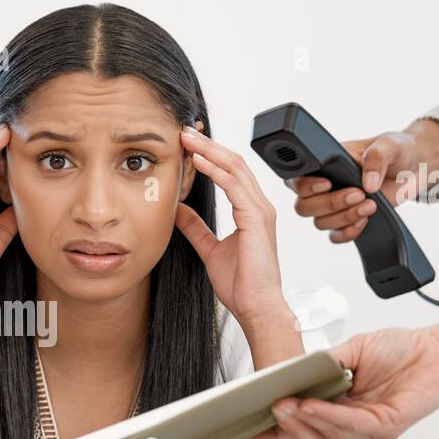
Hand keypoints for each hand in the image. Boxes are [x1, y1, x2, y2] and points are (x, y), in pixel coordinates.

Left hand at [177, 127, 299, 366]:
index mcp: (251, 211)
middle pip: (234, 162)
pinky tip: (196, 160)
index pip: (231, 172)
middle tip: (184, 131)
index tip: (187, 145)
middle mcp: (259, 206)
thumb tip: (177, 210)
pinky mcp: (256, 218)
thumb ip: (196, 228)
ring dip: (208, 150)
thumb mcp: (209, 249)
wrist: (256, 306)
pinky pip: (234, 185)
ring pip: (234, 167)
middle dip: (208, 145)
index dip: (210, 155)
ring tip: (186, 138)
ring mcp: (260, 210)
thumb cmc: (241, 284)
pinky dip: (214, 170)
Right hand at [246, 276, 438, 438]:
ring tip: (285, 406)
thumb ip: (321, 365)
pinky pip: (350, 425)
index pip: (303, 427)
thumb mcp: (349, 352)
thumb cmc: (402, 350)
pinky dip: (327, 415)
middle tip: (268, 409)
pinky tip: (313, 404)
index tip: (248, 432)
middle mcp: (354, 426)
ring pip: (325, 437)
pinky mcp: (386, 426)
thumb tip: (292, 372)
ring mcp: (370, 431)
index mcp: (341, 410)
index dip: (274, 433)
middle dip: (284, 428)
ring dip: (302, 421)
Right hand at [289, 119, 438, 243]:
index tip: (327, 184)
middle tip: (358, 194)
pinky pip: (336, 236)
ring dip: (344, 218)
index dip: (305, 186)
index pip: (297, 178)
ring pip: (320, 223)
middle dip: (330, 204)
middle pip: (304, 206)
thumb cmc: (397, 150)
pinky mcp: (348, 220)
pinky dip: (349, 233)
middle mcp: (324, 186)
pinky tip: (365, 220)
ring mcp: (334, 206)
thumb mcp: (389, 144)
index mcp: (324, 163)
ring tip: (370, 204)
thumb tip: (367, 184)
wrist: (415, 167)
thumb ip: (376, 158)